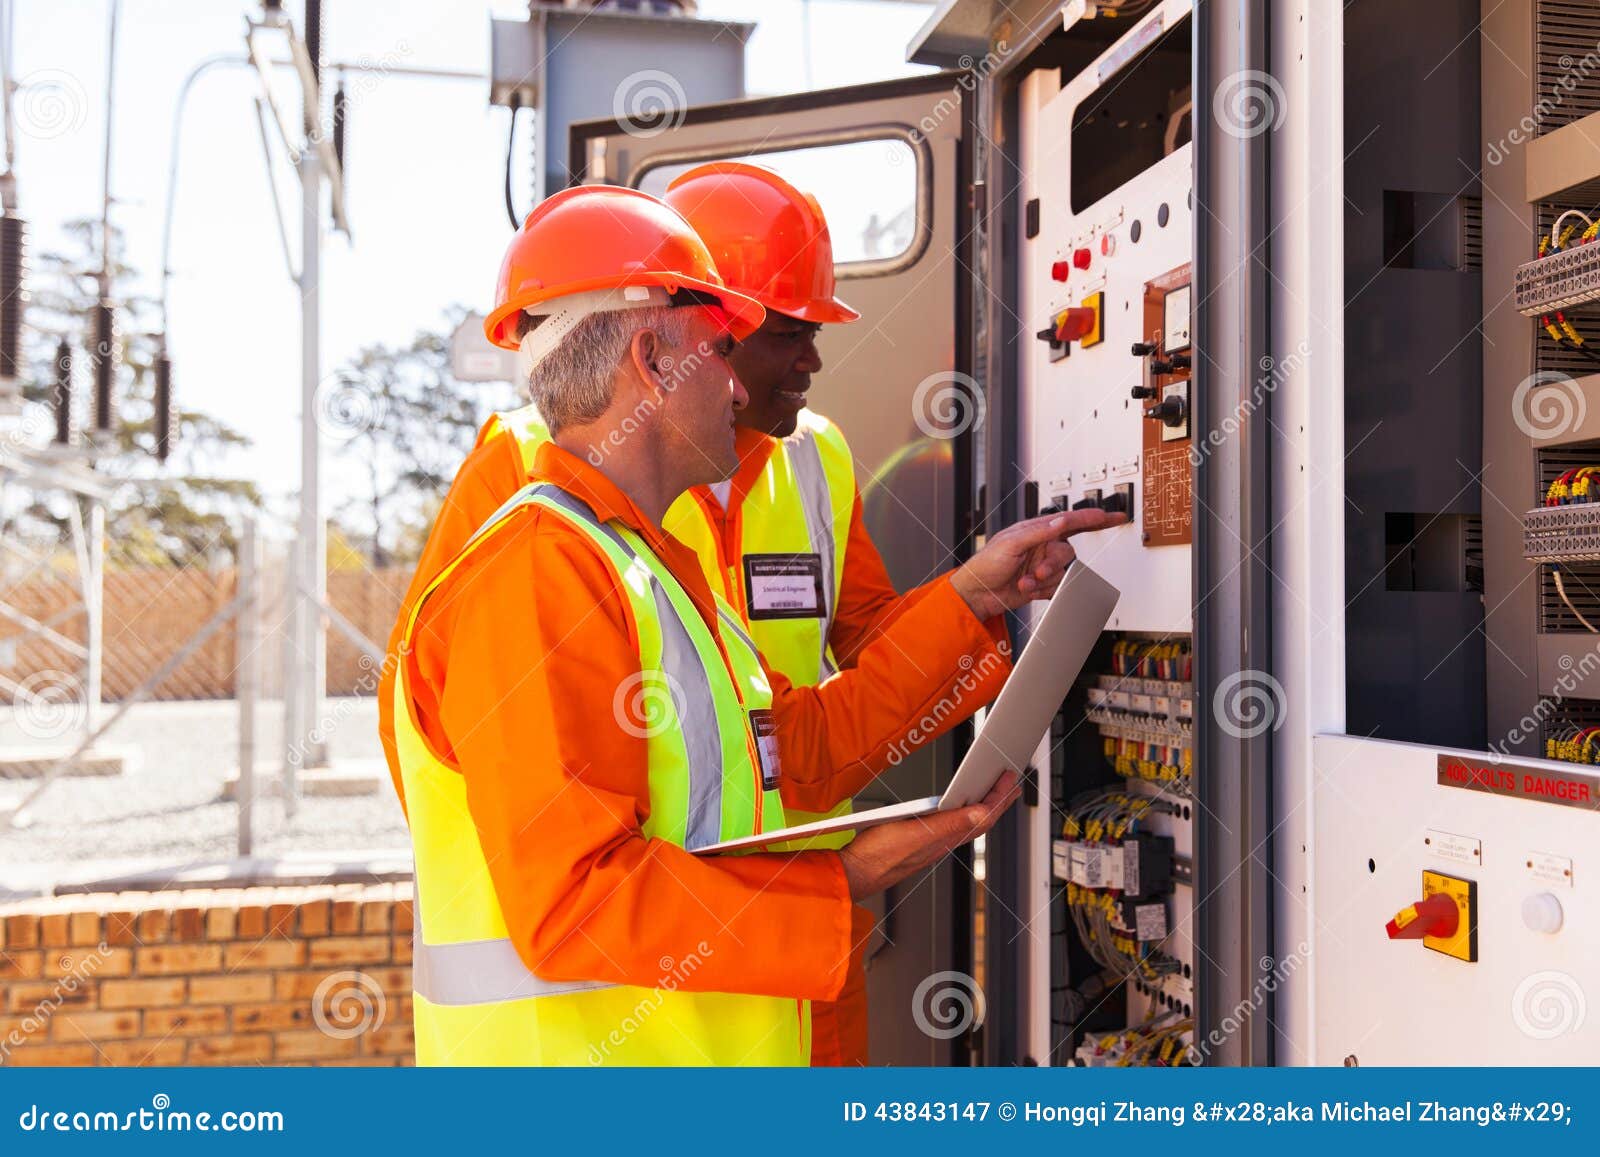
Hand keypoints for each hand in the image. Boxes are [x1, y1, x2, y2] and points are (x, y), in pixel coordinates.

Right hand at [837, 771, 1022, 899]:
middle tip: (1011, 785)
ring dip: (982, 807)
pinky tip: (956, 809)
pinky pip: (949, 827)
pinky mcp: (916, 842)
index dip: (999, 796)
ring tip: (991, 793)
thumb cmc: (877, 856)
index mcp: (944, 838)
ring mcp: (930, 843)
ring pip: (965, 824)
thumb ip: (948, 824)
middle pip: (978, 820)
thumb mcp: (914, 834)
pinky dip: (960, 814)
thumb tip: (981, 814)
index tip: (1009, 777)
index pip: (982, 816)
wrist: (853, 873)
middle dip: (998, 801)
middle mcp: (941, 842)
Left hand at [948, 508, 1127, 619]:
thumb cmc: (986, 564)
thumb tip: (1060, 521)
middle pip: (1067, 553)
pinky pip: (1056, 588)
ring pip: (1062, 573)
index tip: (1113, 516)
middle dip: (1052, 566)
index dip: (1093, 518)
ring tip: (1024, 583)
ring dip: (1044, 581)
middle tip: (1036, 573)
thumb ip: (1038, 533)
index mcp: (1036, 530)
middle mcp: (1042, 546)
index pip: (1070, 521)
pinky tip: (1027, 590)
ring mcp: (1043, 566)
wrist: (978, 594)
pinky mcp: (1042, 584)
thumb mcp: (1011, 544)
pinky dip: (1043, 591)